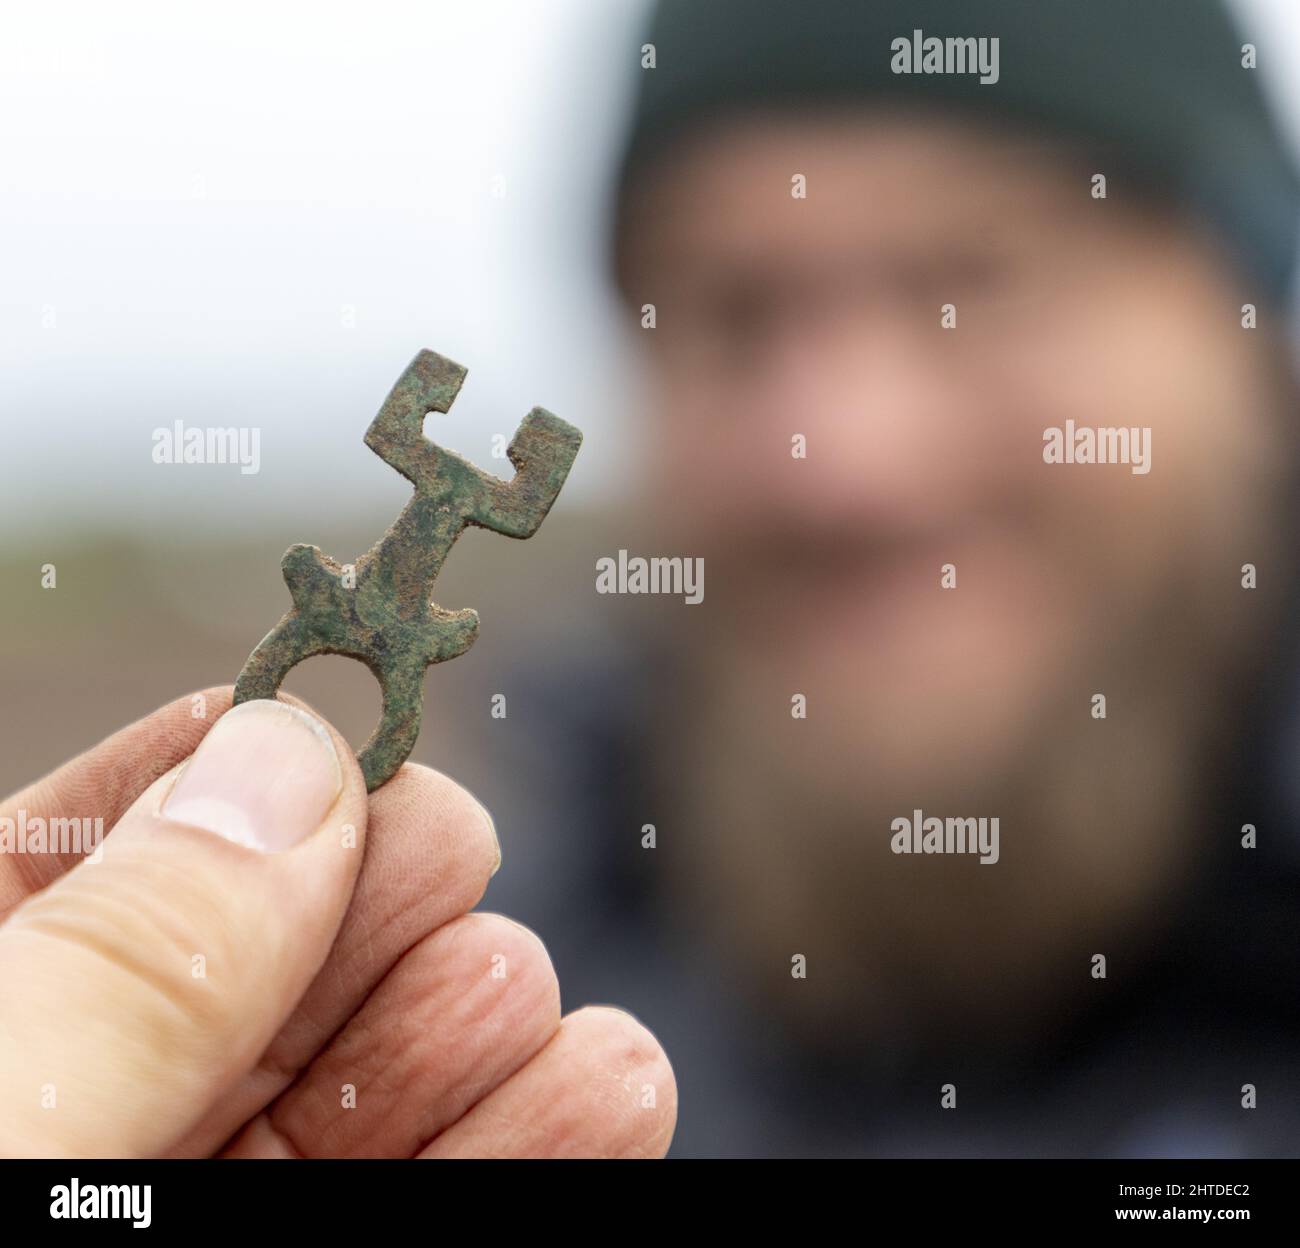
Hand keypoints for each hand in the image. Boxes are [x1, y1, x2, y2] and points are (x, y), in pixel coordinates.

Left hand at [0, 689, 675, 1157]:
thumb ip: (126, 965)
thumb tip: (284, 755)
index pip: (70, 873)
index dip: (200, 782)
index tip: (310, 719)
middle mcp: (97, 1128)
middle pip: (261, 974)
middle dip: (369, 901)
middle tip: (449, 852)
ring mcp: (231, 1212)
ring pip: (379, 1084)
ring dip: (476, 1014)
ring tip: (512, 988)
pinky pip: (471, 1195)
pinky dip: (550, 1136)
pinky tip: (610, 1079)